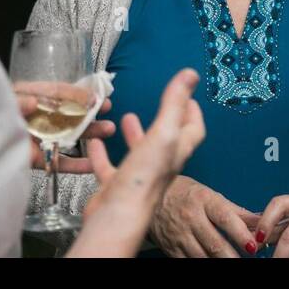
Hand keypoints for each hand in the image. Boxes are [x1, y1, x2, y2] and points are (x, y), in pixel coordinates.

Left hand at [14, 81, 113, 171]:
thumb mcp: (1, 106)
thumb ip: (17, 103)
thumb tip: (34, 103)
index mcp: (27, 98)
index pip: (56, 92)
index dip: (76, 92)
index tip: (94, 94)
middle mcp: (36, 117)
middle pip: (67, 112)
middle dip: (89, 111)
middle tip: (107, 108)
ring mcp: (37, 139)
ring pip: (68, 135)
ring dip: (89, 133)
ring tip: (108, 130)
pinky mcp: (34, 159)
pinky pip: (58, 161)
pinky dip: (76, 164)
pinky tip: (92, 163)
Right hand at [67, 68, 206, 257]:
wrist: (118, 214)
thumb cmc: (144, 177)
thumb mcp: (162, 132)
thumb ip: (174, 103)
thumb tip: (192, 74)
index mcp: (175, 151)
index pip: (192, 130)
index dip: (193, 113)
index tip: (191, 98)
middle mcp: (160, 164)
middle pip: (167, 139)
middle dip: (166, 120)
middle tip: (163, 103)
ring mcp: (138, 176)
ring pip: (139, 152)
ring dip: (135, 134)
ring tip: (128, 117)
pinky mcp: (115, 185)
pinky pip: (109, 166)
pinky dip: (102, 153)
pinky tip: (94, 142)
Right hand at [146, 174, 258, 257]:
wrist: (152, 198)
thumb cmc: (184, 194)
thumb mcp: (210, 195)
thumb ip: (235, 210)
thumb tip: (258, 220)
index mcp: (204, 200)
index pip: (225, 218)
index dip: (240, 233)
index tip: (253, 245)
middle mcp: (191, 218)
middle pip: (215, 243)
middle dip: (232, 256)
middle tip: (247, 259)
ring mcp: (180, 235)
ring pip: (203, 256)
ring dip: (219, 262)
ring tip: (232, 262)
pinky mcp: (171, 248)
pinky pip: (189, 261)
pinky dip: (201, 264)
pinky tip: (212, 263)